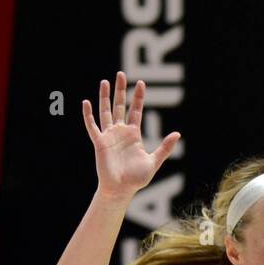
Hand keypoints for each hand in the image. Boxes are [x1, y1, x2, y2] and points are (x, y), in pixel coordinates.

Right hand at [83, 72, 180, 201]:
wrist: (121, 190)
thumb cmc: (137, 179)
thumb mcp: (154, 161)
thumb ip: (165, 148)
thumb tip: (177, 134)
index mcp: (133, 134)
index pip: (135, 110)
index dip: (138, 97)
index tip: (141, 83)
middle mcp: (120, 132)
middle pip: (119, 106)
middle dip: (120, 90)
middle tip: (121, 74)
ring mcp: (109, 136)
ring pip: (106, 111)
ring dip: (104, 97)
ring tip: (105, 81)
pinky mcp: (100, 143)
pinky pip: (92, 126)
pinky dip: (88, 115)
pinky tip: (86, 103)